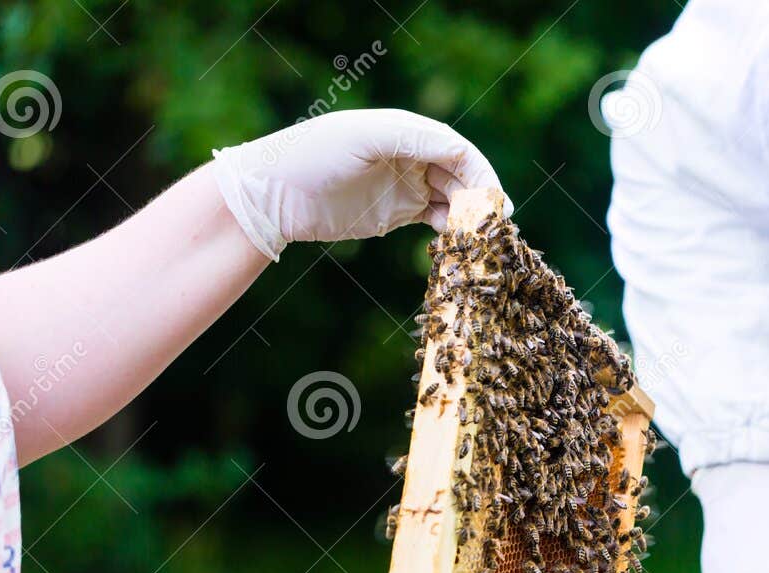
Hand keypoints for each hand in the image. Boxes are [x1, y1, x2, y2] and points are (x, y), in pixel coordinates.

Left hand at [210, 108, 503, 260]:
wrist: (274, 193)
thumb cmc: (314, 154)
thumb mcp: (364, 138)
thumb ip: (413, 139)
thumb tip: (462, 154)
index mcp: (408, 131)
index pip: (460, 151)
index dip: (482, 175)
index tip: (494, 204)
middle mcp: (413, 156)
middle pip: (463, 177)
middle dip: (481, 201)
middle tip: (494, 229)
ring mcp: (407, 186)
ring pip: (454, 201)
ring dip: (470, 218)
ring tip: (479, 241)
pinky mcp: (397, 213)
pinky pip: (436, 221)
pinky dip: (451, 232)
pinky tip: (456, 244)